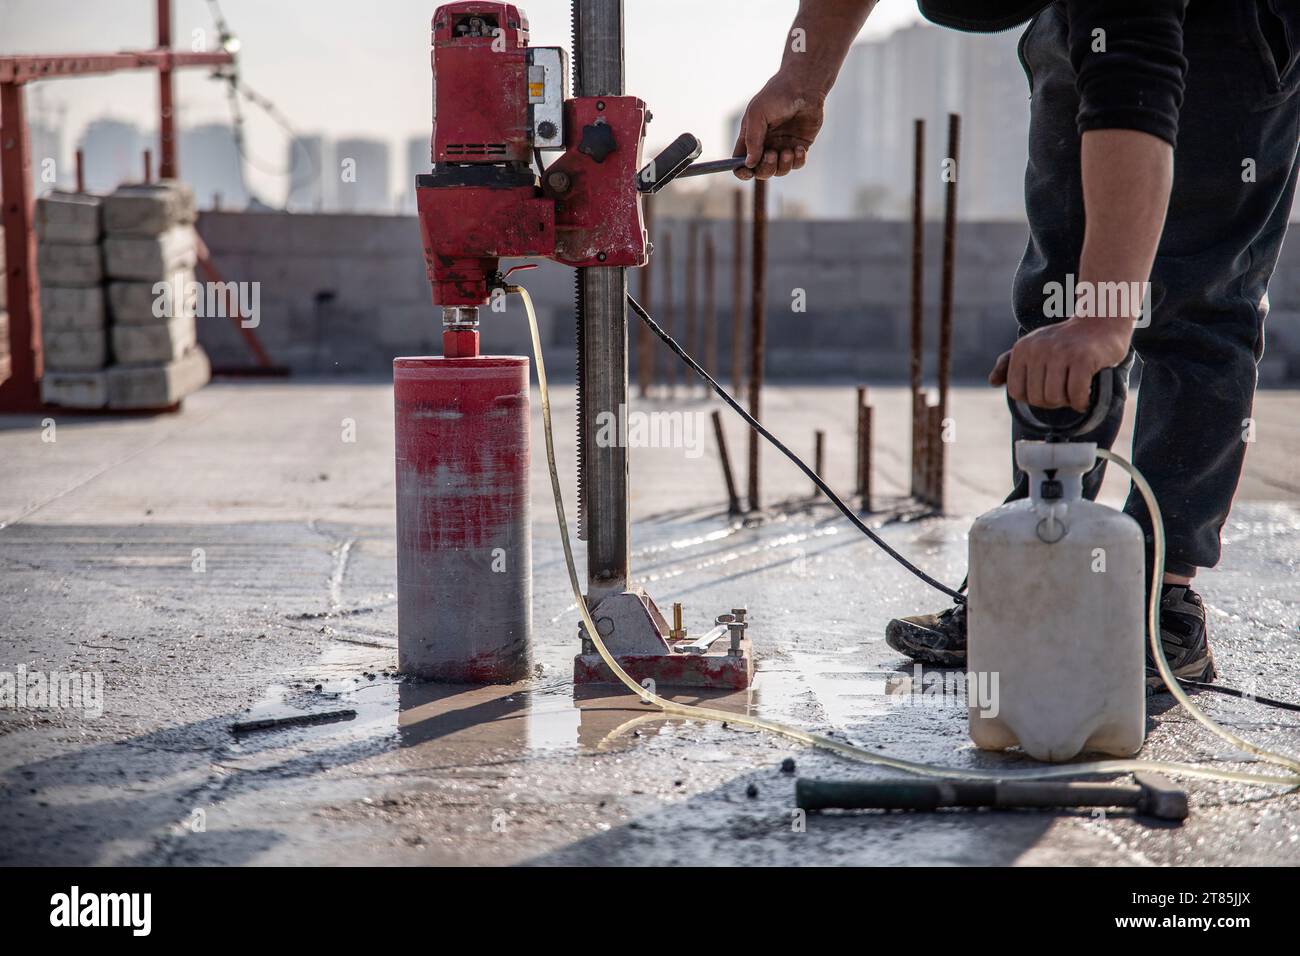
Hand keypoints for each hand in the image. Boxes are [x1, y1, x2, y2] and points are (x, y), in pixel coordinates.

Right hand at [732, 73, 822, 179]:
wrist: (804, 85)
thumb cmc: (777, 95)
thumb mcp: (757, 114)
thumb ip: (752, 140)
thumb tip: (749, 164)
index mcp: (751, 137)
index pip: (741, 161)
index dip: (742, 171)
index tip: (747, 171)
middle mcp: (766, 144)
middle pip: (760, 171)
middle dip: (765, 168)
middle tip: (772, 154)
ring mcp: (783, 146)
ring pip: (779, 170)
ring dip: (783, 165)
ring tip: (789, 151)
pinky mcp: (799, 146)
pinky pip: (797, 164)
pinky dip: (797, 160)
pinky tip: (799, 148)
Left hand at [988, 317, 1130, 411]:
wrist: (1103, 320)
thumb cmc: (1067, 340)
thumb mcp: (1035, 347)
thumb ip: (1011, 364)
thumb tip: (992, 382)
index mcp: (1022, 349)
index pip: (1017, 393)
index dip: (1034, 398)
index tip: (1049, 388)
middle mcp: (1038, 349)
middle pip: (1037, 399)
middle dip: (1053, 401)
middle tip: (1067, 388)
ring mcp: (1061, 352)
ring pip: (1055, 398)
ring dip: (1068, 401)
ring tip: (1077, 388)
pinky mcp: (1083, 358)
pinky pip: (1076, 395)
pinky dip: (1082, 402)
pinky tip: (1088, 395)